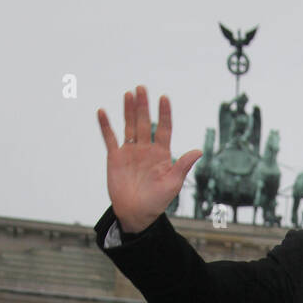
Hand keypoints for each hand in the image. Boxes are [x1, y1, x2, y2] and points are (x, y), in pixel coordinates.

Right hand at [96, 86, 201, 233]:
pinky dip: (106, 126)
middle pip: (145, 122)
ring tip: (129, 94)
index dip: (164, 114)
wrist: (136, 214)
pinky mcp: (115, 157)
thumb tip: (199, 151)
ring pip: (129, 125)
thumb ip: (183, 166)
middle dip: (144, 106)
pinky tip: (103, 112)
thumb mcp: (173, 184)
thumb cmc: (157, 202)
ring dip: (129, 110)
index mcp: (161, 154)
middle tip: (142, 88)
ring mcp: (130, 152)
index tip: (164, 98)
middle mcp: (146, 149)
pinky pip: (110, 138)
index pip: (164, 129)